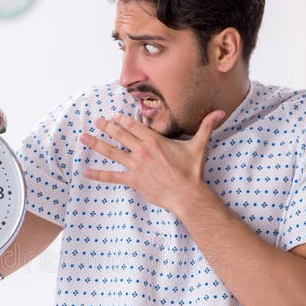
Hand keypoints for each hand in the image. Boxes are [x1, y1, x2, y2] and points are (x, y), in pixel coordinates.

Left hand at [79, 109, 225, 213]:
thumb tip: (221, 111)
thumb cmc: (192, 171)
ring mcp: (135, 165)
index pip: (134, 126)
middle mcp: (141, 150)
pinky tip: (85, 172)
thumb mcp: (199, 145)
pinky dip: (98, 174)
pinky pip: (111, 176)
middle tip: (97, 121)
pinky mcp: (132, 180)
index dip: (122, 120)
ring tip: (84, 137)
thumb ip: (206, 126)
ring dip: (96, 144)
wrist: (187, 194)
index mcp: (154, 140)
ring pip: (111, 152)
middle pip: (119, 135)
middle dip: (106, 127)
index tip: (114, 116)